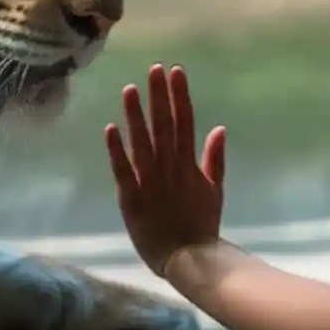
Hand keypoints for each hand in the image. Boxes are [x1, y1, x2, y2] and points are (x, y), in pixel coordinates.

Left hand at [104, 63, 225, 277]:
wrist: (190, 260)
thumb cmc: (200, 226)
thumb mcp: (215, 190)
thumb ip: (215, 159)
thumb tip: (218, 127)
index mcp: (189, 164)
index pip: (184, 122)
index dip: (179, 96)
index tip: (175, 71)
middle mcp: (170, 168)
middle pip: (164, 126)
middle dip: (159, 96)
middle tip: (154, 68)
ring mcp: (150, 183)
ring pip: (143, 143)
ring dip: (137, 116)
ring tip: (130, 89)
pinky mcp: (132, 199)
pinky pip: (123, 171)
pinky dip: (117, 151)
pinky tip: (111, 129)